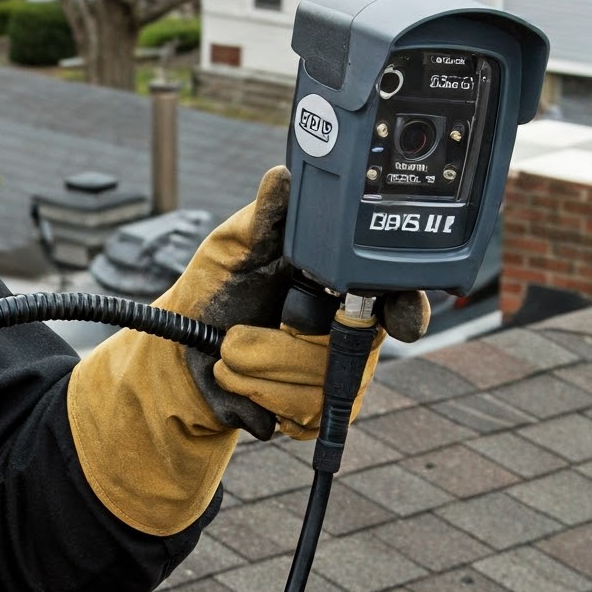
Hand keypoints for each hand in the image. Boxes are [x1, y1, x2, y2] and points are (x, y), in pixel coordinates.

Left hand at [164, 168, 428, 438]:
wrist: (184, 352)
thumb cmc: (217, 288)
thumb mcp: (236, 245)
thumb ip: (264, 216)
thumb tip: (282, 177)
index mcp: (344, 281)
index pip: (400, 296)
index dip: (407, 310)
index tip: (398, 320)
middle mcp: (349, 327)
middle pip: (354, 348)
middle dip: (287, 345)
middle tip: (246, 330)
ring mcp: (336, 372)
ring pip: (322, 385)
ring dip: (260, 369)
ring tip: (230, 352)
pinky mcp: (316, 410)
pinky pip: (305, 414)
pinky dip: (260, 396)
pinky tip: (240, 379)